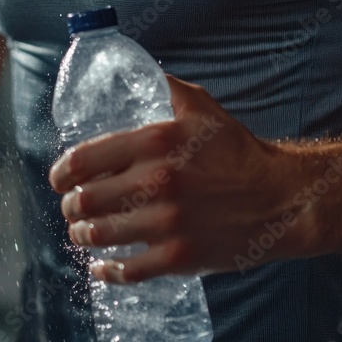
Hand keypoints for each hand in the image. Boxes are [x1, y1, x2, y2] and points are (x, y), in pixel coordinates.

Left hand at [48, 75, 317, 283]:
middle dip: (70, 206)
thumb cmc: (238, 152)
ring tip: (83, 232)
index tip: (59, 179)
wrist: (282, 199)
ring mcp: (166, 223)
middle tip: (72, 207)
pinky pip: (127, 270)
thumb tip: (129, 70)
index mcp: (155, 141)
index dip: (60, 173)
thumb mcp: (201, 108)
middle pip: (85, 200)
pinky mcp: (179, 257)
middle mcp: (156, 182)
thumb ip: (163, 88)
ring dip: (83, 235)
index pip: (83, 160)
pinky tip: (101, 267)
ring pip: (99, 235)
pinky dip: (107, 272)